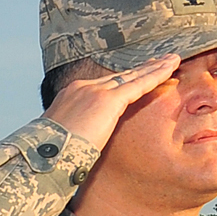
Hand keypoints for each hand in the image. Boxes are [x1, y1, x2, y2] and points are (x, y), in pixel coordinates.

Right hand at [44, 53, 179, 149]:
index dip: (122, 81)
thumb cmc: (48, 155)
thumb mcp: (58, 139)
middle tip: (159, 61)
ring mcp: (95, 92)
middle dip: (140, 69)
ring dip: (154, 68)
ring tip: (172, 60)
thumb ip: (72, 133)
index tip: (134, 77)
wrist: (44, 155)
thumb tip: (75, 144)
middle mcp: (82, 88)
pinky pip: (139, 84)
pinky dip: (156, 75)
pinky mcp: (108, 100)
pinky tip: (170, 68)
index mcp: (70, 96)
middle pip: (118, 76)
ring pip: (131, 76)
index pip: (103, 85)